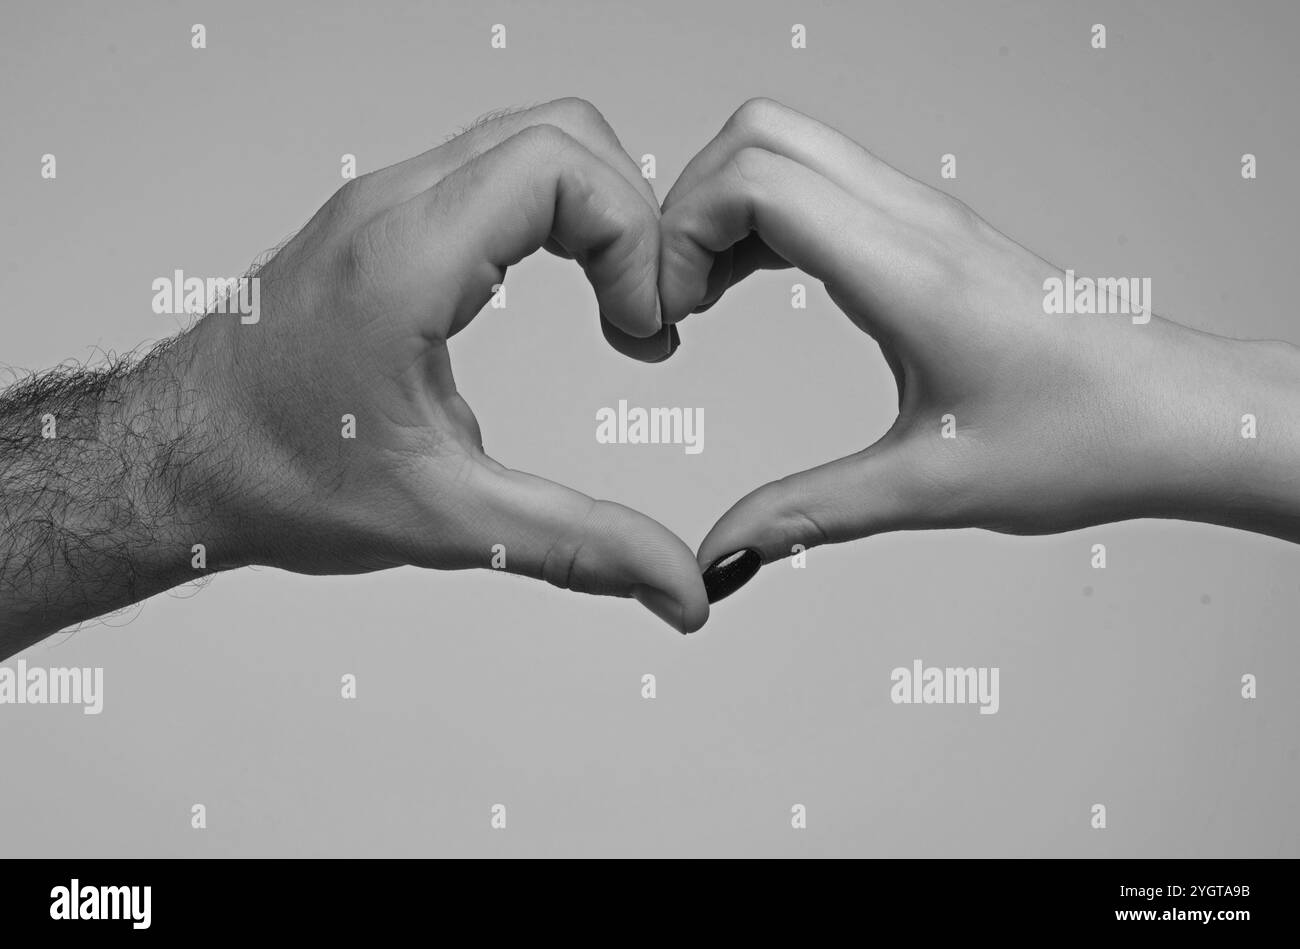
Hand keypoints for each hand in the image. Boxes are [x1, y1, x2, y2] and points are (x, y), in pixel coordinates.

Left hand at [181, 99, 708, 631]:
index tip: (641, 329)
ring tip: (613, 308)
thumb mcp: (447, 522)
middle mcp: (391, 209)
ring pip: (530, 139)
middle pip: (561, 133)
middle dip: (631, 220)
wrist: (176, 460)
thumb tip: (679, 585)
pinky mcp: (382, 218)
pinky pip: (494, 169)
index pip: (559, 167)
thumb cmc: (277, 476)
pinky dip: (555, 213)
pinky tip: (560, 291)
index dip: (632, 239)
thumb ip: (578, 547)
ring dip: (596, 211)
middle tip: (642, 317)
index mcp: (404, 263)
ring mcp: (382, 204)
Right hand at [657, 99, 1299, 596]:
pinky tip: (752, 286)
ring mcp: (923, 217)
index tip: (670, 317)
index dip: (680, 235)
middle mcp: (913, 222)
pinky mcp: (929, 232)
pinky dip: (763, 219)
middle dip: (686, 207)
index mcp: (907, 271)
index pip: (755, 181)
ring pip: (788, 148)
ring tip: (701, 299)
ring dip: (723, 209)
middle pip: (759, 137)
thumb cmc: (1084, 437)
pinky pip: (822, 183)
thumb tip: (721, 554)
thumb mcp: (927, 489)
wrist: (1176, 414)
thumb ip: (806, 517)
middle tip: (674, 300)